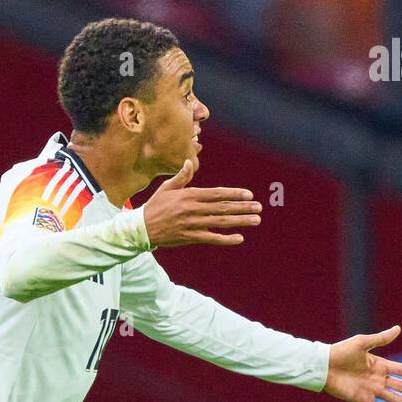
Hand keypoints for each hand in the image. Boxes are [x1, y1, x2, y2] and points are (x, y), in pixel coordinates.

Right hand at [142, 157, 261, 247]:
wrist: (142, 228)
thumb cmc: (155, 206)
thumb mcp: (166, 188)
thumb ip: (181, 177)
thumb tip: (188, 162)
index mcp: (190, 195)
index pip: (217, 194)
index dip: (234, 194)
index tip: (249, 194)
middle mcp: (194, 209)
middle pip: (223, 207)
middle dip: (243, 207)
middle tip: (259, 207)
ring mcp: (193, 224)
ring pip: (221, 222)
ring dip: (240, 221)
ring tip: (255, 220)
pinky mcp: (191, 237)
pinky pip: (212, 238)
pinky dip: (226, 239)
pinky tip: (239, 238)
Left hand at [325, 326, 401, 401]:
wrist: (323, 366)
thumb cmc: (341, 351)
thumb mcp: (362, 342)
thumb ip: (381, 338)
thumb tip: (399, 328)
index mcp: (379, 364)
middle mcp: (377, 378)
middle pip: (400, 386)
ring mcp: (370, 389)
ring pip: (392, 397)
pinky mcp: (360, 399)